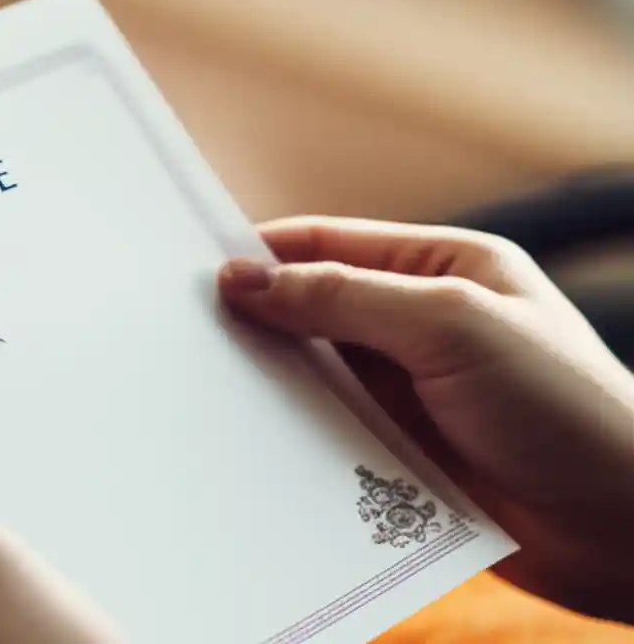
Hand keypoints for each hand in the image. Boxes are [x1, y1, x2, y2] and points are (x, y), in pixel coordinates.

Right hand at [219, 216, 633, 621]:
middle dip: (255, 320)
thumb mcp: (449, 326)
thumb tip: (243, 280)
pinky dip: (288, 433)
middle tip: (184, 336)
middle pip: (312, 308)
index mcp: (442, 267)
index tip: (191, 272)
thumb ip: (343, 298)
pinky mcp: (399, 450)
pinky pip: (326, 432)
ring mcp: (409, 389)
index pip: (328, 244)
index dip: (260, 253)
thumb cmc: (562, 408)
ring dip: (268, 381)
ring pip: (313, 374)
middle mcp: (419, 323)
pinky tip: (250, 440)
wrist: (625, 529)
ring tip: (205, 390)